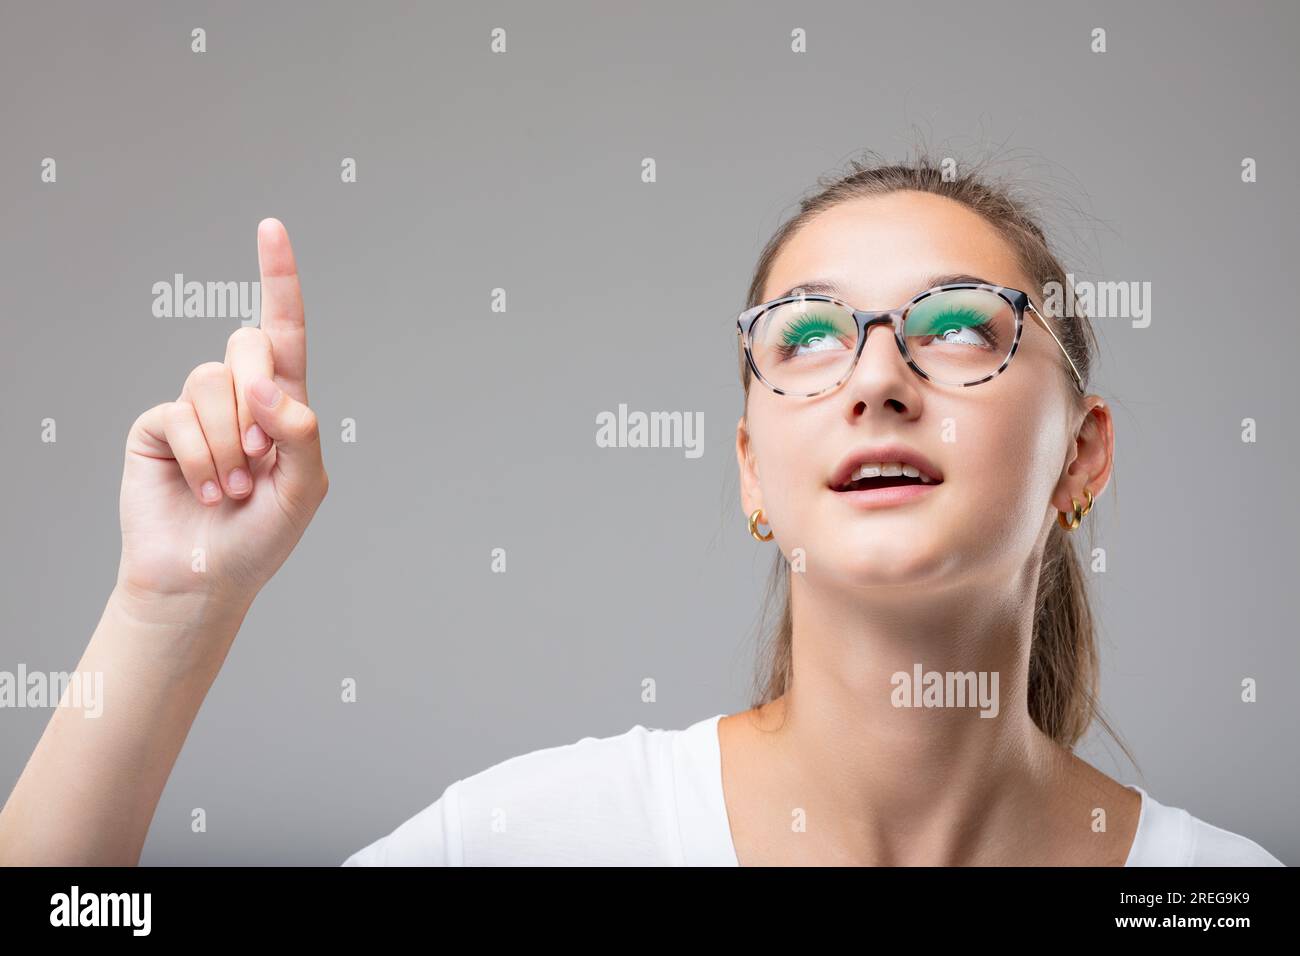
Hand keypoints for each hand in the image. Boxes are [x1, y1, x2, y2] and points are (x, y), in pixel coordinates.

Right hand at [117, 219, 328, 605]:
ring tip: (233, 488)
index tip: (271, 228)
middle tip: (260, 456)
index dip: (278, 278)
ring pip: (213, 382)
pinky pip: (179, 415)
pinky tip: (206, 490)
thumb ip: (302, 433)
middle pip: (249, 345)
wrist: (205, 577)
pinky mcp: (158, 426)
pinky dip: (199, 457)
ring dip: (228, 444)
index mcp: (284, 404)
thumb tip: (268, 389)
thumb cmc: (262, 536)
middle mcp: (240, 397)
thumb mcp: (305, 489)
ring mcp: (197, 409)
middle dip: (258, 394)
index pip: (285, 331)